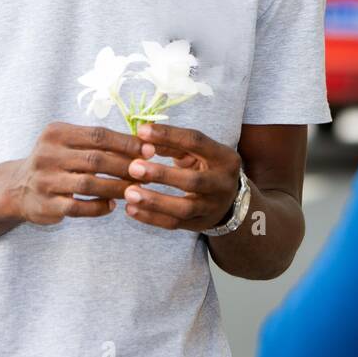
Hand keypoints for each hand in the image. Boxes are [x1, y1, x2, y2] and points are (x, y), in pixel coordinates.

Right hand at [8, 122, 143, 225]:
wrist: (17, 188)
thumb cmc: (55, 161)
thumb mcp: (67, 143)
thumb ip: (98, 142)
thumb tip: (142, 144)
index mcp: (56, 133)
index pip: (97, 135)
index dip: (126, 143)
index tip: (149, 150)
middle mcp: (47, 155)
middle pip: (96, 160)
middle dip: (126, 167)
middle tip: (148, 173)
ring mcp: (45, 181)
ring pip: (89, 185)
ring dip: (116, 188)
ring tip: (135, 190)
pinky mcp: (46, 205)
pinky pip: (79, 208)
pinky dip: (99, 207)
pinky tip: (112, 206)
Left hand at [123, 123, 242, 231]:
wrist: (228, 199)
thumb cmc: (205, 166)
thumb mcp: (195, 152)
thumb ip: (171, 144)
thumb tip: (142, 137)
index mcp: (224, 158)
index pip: (196, 142)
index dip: (168, 135)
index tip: (142, 132)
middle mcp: (223, 184)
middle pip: (192, 181)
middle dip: (161, 175)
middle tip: (133, 168)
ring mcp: (213, 207)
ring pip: (184, 208)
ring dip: (154, 201)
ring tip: (129, 193)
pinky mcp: (201, 224)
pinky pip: (174, 224)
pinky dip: (151, 218)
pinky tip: (131, 209)